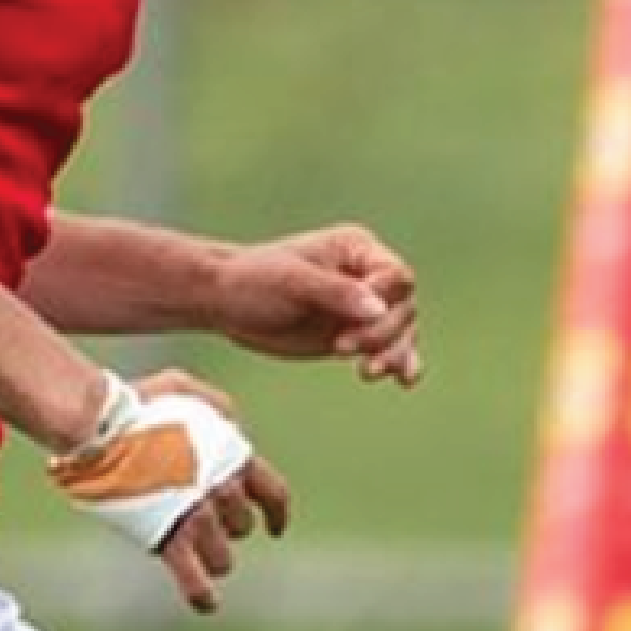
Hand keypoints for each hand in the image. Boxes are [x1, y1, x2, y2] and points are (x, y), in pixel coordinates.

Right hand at [47, 367, 294, 612]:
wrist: (103, 426)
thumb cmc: (138, 403)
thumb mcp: (187, 390)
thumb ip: (216, 409)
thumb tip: (230, 426)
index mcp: (234, 456)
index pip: (273, 494)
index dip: (276, 514)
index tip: (275, 528)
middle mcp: (223, 490)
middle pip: (241, 527)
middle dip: (228, 528)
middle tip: (203, 522)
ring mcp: (197, 516)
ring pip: (223, 556)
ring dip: (214, 558)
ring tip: (199, 555)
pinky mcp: (168, 538)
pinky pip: (193, 579)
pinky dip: (201, 595)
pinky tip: (208, 605)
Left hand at [217, 223, 424, 384]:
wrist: (226, 303)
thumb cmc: (254, 280)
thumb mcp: (292, 281)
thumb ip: (336, 292)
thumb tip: (378, 309)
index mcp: (357, 249)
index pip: (395, 277)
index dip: (384, 301)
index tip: (356, 321)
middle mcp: (368, 276)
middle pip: (403, 307)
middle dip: (381, 333)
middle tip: (342, 349)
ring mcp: (363, 308)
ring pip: (401, 331)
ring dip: (392, 353)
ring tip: (367, 372)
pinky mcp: (355, 334)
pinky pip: (389, 348)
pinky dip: (399, 362)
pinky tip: (404, 380)